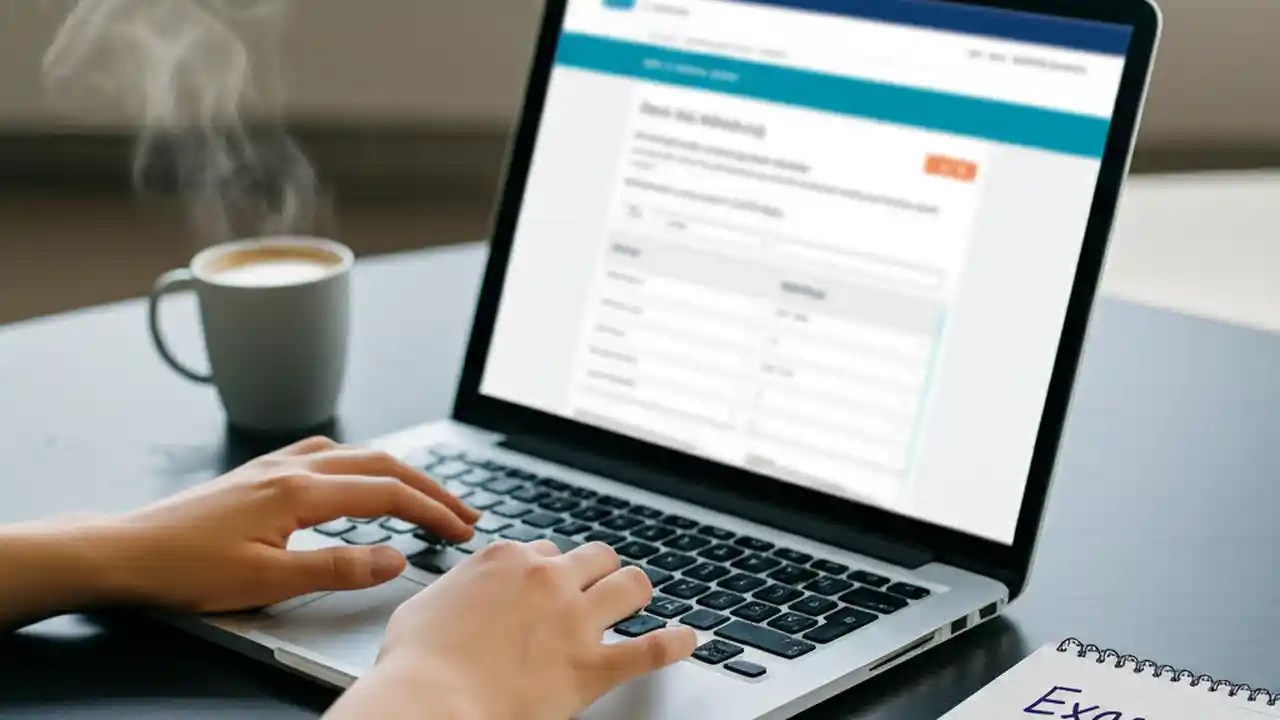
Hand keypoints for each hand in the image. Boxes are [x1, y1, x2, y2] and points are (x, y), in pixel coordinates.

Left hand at [96, 436, 479, 612]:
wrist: (126, 551)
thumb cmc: (186, 569)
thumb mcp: (267, 581)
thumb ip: (337, 566)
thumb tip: (395, 556)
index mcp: (300, 491)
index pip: (386, 494)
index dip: (432, 511)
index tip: (462, 530)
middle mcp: (292, 468)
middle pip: (380, 466)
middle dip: (429, 487)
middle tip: (464, 512)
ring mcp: (275, 466)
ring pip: (356, 455)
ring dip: (398, 473)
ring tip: (425, 494)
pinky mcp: (260, 474)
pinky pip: (327, 454)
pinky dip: (361, 464)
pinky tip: (359, 476)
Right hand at [326, 540, 696, 719]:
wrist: (429, 703)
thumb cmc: (415, 664)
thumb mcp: (423, 607)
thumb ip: (456, 591)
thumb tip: (459, 596)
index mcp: (506, 560)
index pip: (541, 549)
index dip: (545, 570)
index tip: (545, 587)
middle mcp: (546, 579)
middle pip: (595, 556)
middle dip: (598, 570)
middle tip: (599, 587)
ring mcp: (574, 620)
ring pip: (631, 585)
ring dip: (637, 592)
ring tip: (642, 600)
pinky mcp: (592, 666)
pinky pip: (651, 648)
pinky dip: (675, 643)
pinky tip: (688, 640)